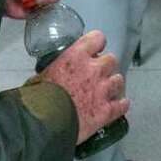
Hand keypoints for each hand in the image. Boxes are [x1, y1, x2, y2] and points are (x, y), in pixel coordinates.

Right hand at [38, 29, 127, 143]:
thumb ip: (55, 70)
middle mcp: (94, 69)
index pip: (97, 38)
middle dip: (106, 66)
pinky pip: (122, 105)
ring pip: (119, 80)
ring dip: (113, 85)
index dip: (97, 44)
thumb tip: (54, 75)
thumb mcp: (42, 75)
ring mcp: (103, 90)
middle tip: (97, 74)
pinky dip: (121, 105)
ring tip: (106, 91)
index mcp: (76, 56)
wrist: (44, 123)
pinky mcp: (107, 111)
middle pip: (112, 59)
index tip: (94, 49)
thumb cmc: (38, 99)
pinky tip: (118, 106)